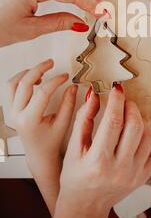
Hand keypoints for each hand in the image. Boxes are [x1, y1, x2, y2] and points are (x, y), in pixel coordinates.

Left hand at [8, 59, 77, 214]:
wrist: (38, 153)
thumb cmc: (51, 141)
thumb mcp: (63, 124)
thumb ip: (68, 104)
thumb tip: (72, 86)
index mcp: (30, 120)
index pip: (42, 93)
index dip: (55, 81)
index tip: (65, 76)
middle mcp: (17, 115)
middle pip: (24, 83)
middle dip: (39, 69)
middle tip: (51, 63)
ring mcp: (12, 112)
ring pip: (13, 84)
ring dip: (27, 73)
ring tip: (42, 70)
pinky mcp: (11, 109)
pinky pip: (11, 88)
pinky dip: (21, 79)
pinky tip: (34, 79)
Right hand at [48, 87, 150, 217]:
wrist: (84, 208)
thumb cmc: (75, 178)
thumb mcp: (72, 149)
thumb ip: (83, 119)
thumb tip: (95, 95)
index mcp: (98, 161)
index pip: (113, 122)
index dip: (116, 101)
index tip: (115, 89)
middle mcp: (119, 169)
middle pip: (134, 126)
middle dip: (130, 107)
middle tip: (123, 100)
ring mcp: (134, 174)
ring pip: (148, 136)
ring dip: (140, 120)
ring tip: (129, 116)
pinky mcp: (144, 177)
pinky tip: (143, 132)